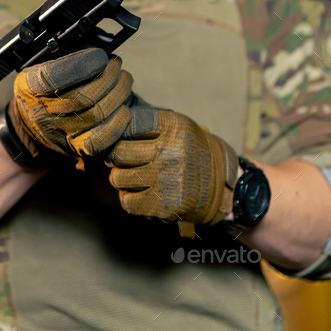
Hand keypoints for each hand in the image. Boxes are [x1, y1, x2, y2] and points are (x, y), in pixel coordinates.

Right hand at [9, 47, 133, 164]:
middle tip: (116, 65)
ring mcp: (60, 132)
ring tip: (123, 79)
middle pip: (84, 95)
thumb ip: (62, 56)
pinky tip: (124, 106)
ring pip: (98, 113)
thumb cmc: (41, 90)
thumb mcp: (38, 68)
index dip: (82, 65)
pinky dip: (119, 120)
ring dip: (119, 93)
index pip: (54, 76)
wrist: (32, 127)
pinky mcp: (77, 147)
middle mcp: (43, 111)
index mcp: (30, 86)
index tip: (100, 56)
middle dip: (109, 76)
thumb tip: (97, 45)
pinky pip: (103, 137)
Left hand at [107, 106, 238, 230]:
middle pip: (119, 152)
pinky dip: (129, 199)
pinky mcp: (165, 206)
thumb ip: (146, 126)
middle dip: (116, 158)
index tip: (122, 139)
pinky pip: (128, 202)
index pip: (129, 124)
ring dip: (121, 179)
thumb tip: (108, 140)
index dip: (120, 133)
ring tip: (133, 178)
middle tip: (124, 161)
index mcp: (173, 128)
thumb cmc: (191, 153)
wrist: (222, 187)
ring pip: (119, 178)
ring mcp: (167, 180)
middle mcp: (170, 153)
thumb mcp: (178, 128)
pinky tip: (139, 194)